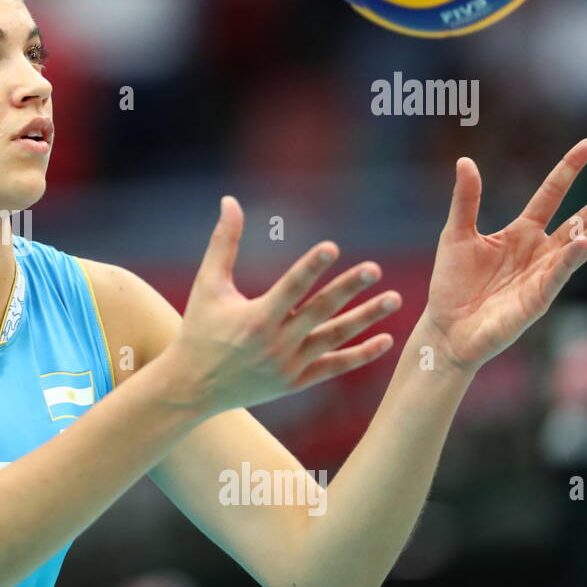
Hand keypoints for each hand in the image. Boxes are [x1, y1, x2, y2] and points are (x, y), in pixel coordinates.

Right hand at [165, 195, 400, 414]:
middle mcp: (275, 343)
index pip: (289, 288)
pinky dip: (360, 355)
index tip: (332, 247)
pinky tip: (386, 339)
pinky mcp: (294, 383)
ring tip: (394, 298)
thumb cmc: (198, 329)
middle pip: (319, 311)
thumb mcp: (207, 284)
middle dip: (347, 289)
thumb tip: (230, 200)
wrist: (192, 386)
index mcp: (255, 318)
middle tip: (374, 269)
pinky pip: (334, 367)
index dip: (311, 266)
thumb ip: (223, 242)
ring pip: (334, 338)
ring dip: (366, 319)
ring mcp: (288, 366)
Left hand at [420, 138, 586, 372]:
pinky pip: (557, 274)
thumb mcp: (455, 234)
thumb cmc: (452, 283)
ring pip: (577, 247)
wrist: (445, 328)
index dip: (568, 170)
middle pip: (577, 219)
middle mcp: (538, 251)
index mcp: (520, 232)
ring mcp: (542, 274)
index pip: (551, 194)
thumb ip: (466, 200)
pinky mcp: (537, 298)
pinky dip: (570, 258)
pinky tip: (583, 242)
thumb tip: (465, 160)